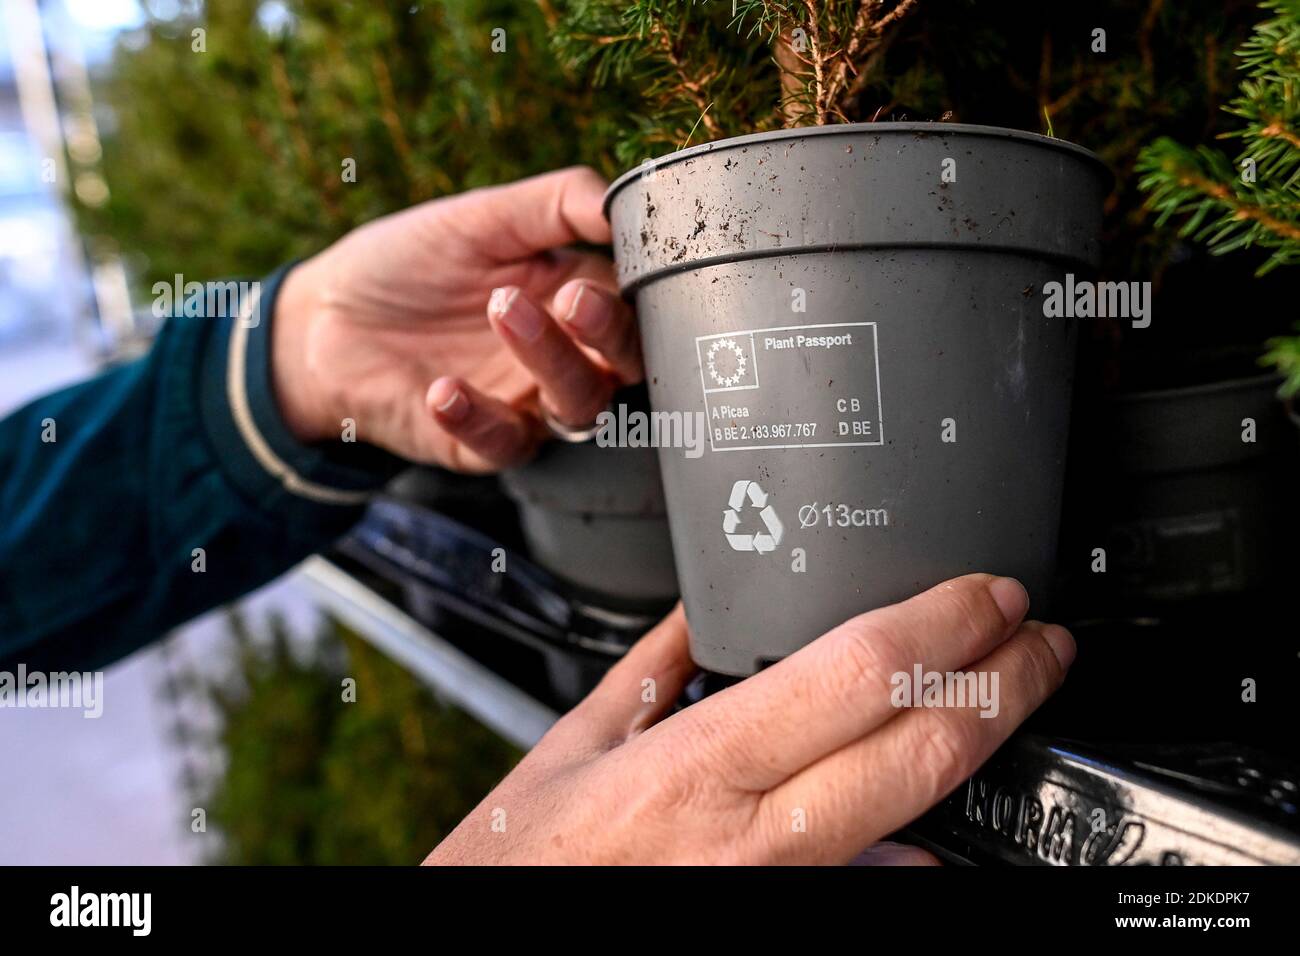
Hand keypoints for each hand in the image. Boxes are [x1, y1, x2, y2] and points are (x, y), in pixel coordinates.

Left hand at [272, 167, 640, 471]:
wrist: (325, 316)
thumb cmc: (409, 262)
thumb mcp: (484, 217)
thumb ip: (558, 204)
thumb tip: (622, 198)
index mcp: (574, 298)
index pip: (633, 303)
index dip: (636, 289)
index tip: (621, 258)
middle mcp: (562, 357)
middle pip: (624, 365)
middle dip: (608, 334)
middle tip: (571, 298)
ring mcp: (525, 403)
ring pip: (577, 407)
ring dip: (549, 362)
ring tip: (501, 309)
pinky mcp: (480, 443)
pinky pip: (503, 444)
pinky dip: (478, 418)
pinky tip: (443, 388)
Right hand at [424, 574, 1074, 864]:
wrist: (500, 936)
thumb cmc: (522, 862)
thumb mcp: (575, 744)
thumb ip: (651, 670)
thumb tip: (703, 616)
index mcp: (698, 765)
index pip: (859, 673)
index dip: (944, 625)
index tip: (987, 594)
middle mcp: (753, 837)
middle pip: (921, 746)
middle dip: (1005, 683)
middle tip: (1040, 641)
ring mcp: (780, 889)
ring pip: (921, 814)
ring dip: (981, 744)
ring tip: (1009, 695)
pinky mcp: (788, 915)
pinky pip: (879, 874)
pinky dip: (924, 828)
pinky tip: (942, 792)